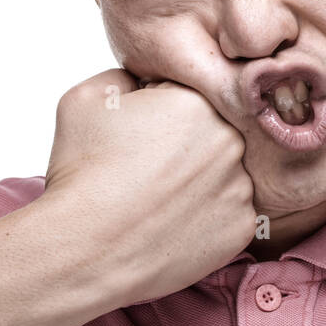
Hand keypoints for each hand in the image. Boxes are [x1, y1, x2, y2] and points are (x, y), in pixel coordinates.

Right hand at [42, 69, 256, 307]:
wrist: (84, 251)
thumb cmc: (81, 174)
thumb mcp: (87, 99)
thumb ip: (125, 74)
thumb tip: (144, 80)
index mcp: (198, 101)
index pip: (188, 94)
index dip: (160, 111)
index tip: (140, 133)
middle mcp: (231, 140)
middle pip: (213, 132)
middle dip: (186, 144)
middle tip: (149, 168)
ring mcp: (241, 186)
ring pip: (225, 172)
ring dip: (201, 180)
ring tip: (159, 199)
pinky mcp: (243, 228)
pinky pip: (231, 212)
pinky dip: (207, 216)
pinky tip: (174, 223)